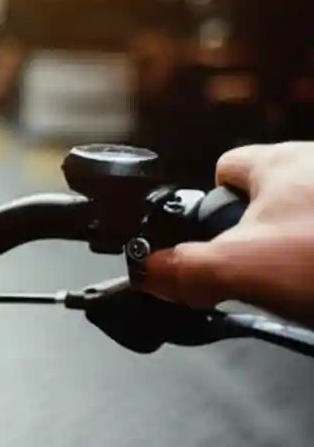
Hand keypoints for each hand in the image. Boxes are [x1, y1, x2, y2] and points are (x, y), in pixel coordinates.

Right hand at [141, 142, 313, 326]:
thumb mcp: (241, 268)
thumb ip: (184, 269)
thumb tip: (147, 273)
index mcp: (278, 163)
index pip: (224, 169)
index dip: (209, 205)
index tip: (211, 236)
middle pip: (264, 196)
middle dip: (256, 233)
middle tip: (259, 271)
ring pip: (301, 219)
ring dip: (294, 248)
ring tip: (298, 283)